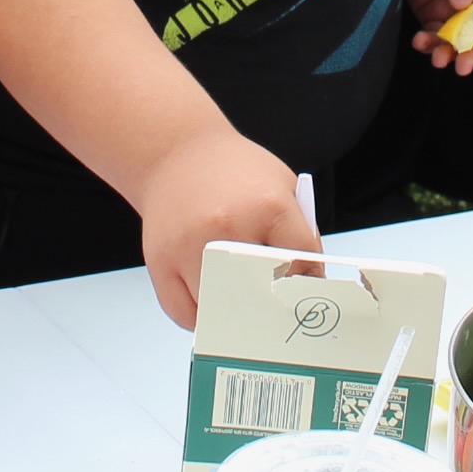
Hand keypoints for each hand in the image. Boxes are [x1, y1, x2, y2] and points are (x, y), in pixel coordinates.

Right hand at [136, 127, 317, 327]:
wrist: (175, 152)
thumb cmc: (231, 169)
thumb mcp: (282, 184)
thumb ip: (299, 231)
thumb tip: (311, 280)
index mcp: (267, 207)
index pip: (301, 265)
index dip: (309, 282)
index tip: (308, 292)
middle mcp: (228, 229)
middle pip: (262, 296)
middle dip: (273, 307)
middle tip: (279, 311)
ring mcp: (191, 249)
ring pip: (222, 311)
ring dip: (234, 317)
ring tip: (243, 309)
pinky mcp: (161, 263)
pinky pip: (185, 314)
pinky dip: (202, 319)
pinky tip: (213, 304)